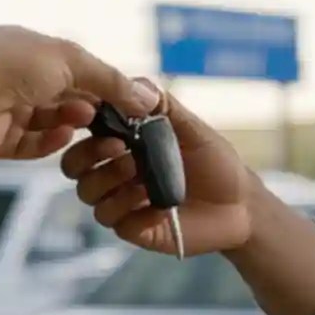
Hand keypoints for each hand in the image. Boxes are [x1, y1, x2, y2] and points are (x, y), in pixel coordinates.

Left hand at [0, 25, 161, 164]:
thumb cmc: (9, 67)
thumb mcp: (69, 61)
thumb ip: (109, 79)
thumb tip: (146, 98)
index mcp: (25, 46)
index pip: (69, 63)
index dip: (97, 80)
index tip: (124, 98)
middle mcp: (11, 74)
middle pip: (59, 94)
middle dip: (85, 104)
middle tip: (113, 119)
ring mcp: (1, 107)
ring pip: (45, 120)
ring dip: (68, 122)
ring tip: (87, 128)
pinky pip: (27, 144)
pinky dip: (46, 143)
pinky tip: (63, 140)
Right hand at [60, 89, 262, 256]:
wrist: (241, 204)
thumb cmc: (215, 162)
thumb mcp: (191, 128)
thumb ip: (163, 106)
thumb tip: (136, 85)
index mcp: (123, 146)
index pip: (84, 136)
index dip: (82, 129)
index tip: (98, 119)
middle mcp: (115, 175)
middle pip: (74, 169)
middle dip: (89, 157)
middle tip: (120, 150)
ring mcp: (122, 203)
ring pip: (89, 195)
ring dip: (111, 181)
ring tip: (142, 177)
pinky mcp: (134, 229)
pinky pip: (113, 220)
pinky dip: (131, 209)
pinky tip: (157, 203)